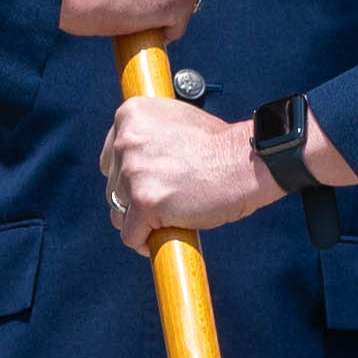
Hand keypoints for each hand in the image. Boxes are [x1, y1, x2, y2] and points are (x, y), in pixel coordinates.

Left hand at [93, 92, 340, 247]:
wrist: (246, 161)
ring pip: (118, 212)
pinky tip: (162, 236)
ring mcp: (133, 171)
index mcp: (130, 115)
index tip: (150, 185)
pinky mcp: (144, 201)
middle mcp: (125, 140)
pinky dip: (144, 242)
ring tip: (167, 219)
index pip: (110, 158)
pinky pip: (131, 234)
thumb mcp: (175, 122)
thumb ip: (148, 135)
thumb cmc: (219, 146)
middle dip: (135, 199)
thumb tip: (131, 158)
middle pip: (113, 186)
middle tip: (166, 202)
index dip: (129, 177)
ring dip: (139, 220)